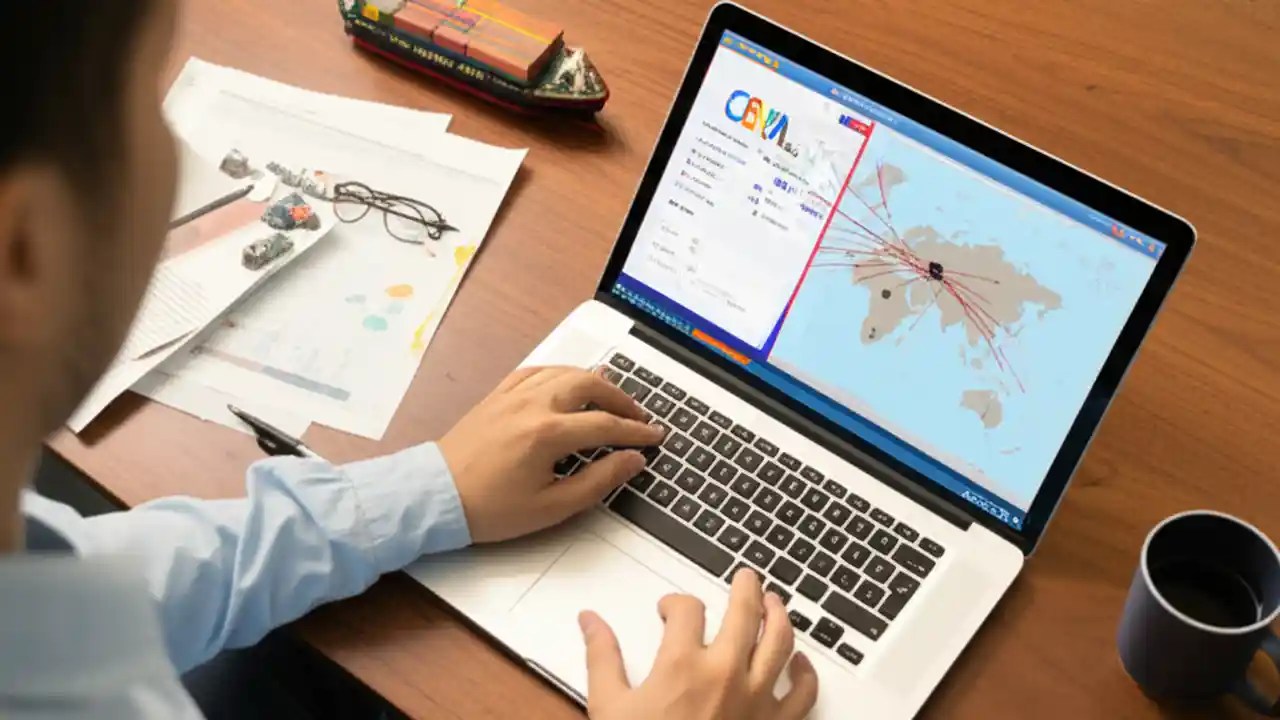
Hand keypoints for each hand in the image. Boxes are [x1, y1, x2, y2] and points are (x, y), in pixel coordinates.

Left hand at [439, 366, 663, 542]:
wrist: (436, 497)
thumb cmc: (490, 509)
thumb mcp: (552, 507)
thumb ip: (598, 481)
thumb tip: (631, 460)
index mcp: (548, 433)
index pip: (606, 425)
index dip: (637, 432)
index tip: (655, 436)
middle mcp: (533, 405)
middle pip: (590, 386)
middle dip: (620, 399)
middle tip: (637, 417)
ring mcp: (512, 396)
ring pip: (564, 372)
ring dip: (594, 381)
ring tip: (612, 396)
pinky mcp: (497, 396)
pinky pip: (536, 371)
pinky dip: (559, 373)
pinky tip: (568, 380)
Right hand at [580, 569, 819, 719]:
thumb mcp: (609, 706)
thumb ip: (602, 657)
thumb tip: (590, 621)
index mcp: (683, 664)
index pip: (688, 609)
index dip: (676, 602)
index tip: (671, 610)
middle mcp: (725, 673)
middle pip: (746, 610)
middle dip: (746, 587)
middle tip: (746, 577)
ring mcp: (755, 699)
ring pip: (781, 641)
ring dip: (779, 614)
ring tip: (774, 602)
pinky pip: (803, 693)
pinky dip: (806, 674)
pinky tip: (801, 663)